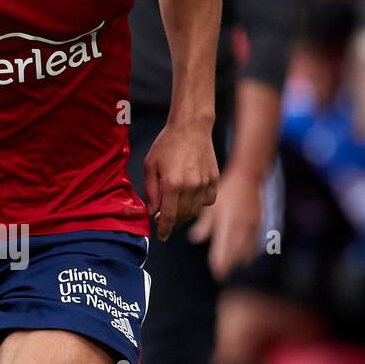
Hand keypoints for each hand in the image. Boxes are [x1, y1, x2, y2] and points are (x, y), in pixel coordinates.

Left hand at [143, 121, 219, 240]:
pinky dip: (199, 203)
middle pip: (182, 216)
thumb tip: (153, 212)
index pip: (168, 216)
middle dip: (172, 220)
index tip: (161, 236)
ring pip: (195, 210)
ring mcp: (205, 183)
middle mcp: (190, 186)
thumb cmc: (167, 144)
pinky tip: (191, 195)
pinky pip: (208, 201)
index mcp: (172, 184)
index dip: (164, 229)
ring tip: (176, 205)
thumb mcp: (150, 166)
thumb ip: (151, 192)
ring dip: (184, 213)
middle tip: (164, 215)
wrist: (191, 127)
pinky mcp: (214, 179)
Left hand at [188, 165, 264, 279]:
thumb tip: (195, 239)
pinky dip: (248, 252)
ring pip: (247, 249)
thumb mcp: (212, 205)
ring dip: (238, 260)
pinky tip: (243, 259)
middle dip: (229, 265)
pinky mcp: (259, 224)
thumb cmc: (227, 191)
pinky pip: (254, 243)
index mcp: (229, 221)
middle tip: (221, 277)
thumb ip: (204, 224)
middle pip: (236, 252)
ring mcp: (252, 226)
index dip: (221, 261)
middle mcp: (242, 226)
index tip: (217, 273)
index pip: (224, 246)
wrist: (248, 176)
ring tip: (230, 270)